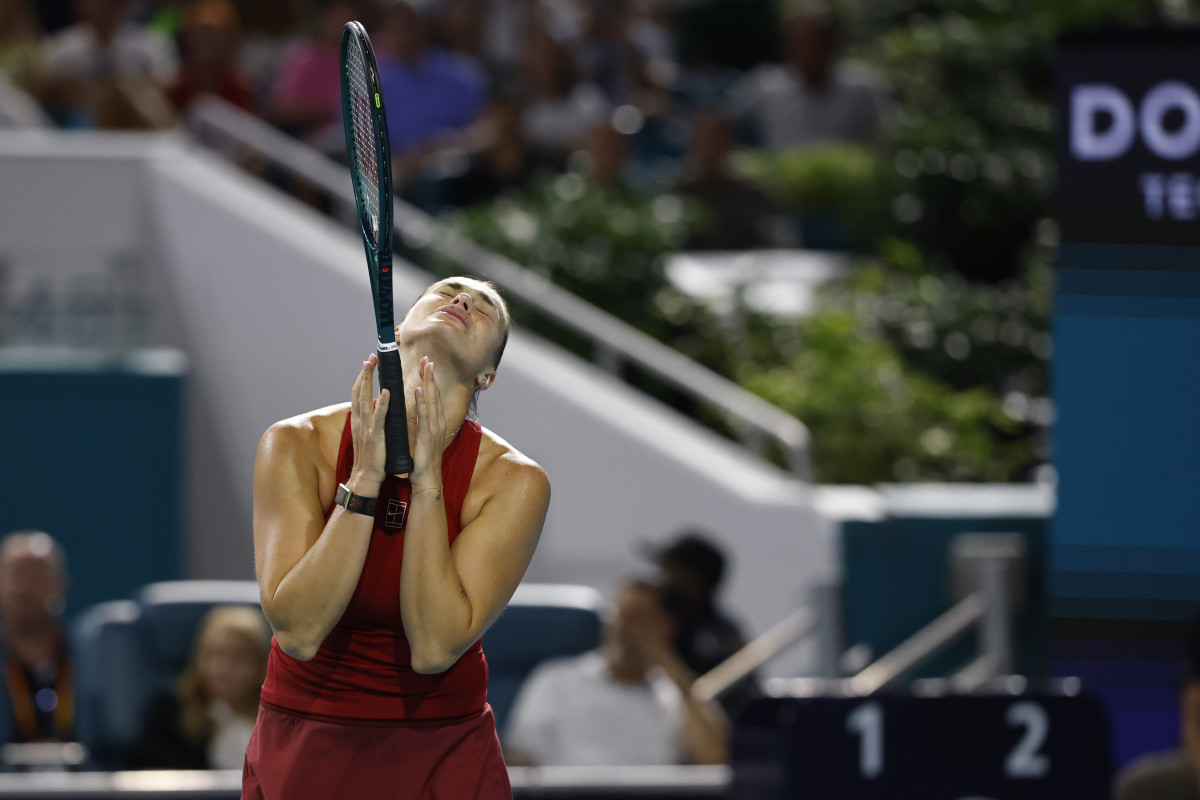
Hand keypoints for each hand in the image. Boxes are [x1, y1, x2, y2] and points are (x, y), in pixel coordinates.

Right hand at [349, 354, 389, 485]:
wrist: (366, 477)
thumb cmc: (370, 457)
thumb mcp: (367, 434)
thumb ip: (368, 420)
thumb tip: (374, 405)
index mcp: (359, 420)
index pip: (358, 393)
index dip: (362, 377)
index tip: (368, 363)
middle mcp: (360, 420)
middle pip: (359, 390)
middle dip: (364, 372)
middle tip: (371, 357)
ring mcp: (366, 427)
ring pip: (365, 399)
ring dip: (369, 380)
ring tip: (373, 365)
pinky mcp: (376, 435)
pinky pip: (379, 417)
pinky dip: (383, 403)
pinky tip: (387, 392)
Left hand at [410, 356, 445, 485]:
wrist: (428, 479)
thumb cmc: (422, 460)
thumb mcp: (423, 438)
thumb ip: (421, 424)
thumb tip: (415, 412)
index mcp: (436, 422)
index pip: (434, 396)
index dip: (431, 380)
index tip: (427, 365)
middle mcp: (438, 422)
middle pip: (436, 394)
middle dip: (431, 376)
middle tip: (428, 359)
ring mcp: (435, 428)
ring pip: (433, 400)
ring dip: (429, 382)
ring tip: (426, 367)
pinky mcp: (428, 435)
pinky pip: (425, 415)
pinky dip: (423, 401)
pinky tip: (420, 390)